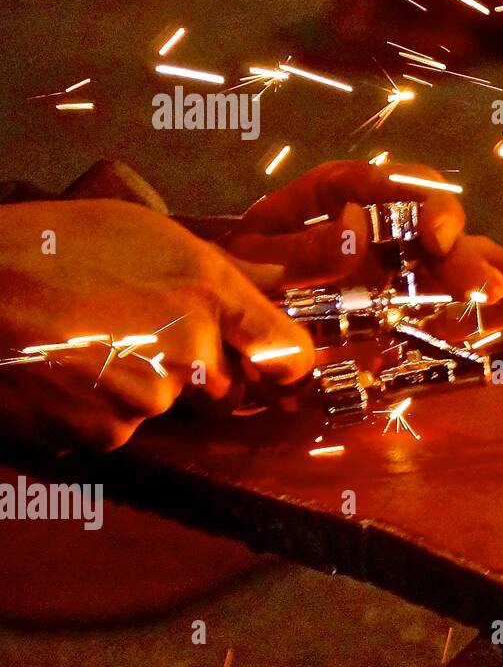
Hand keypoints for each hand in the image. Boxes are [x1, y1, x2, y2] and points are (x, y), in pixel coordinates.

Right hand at [0, 200, 312, 452]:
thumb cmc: (50, 246)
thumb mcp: (146, 230)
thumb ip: (220, 265)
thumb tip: (272, 278)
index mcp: (212, 295)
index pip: (288, 353)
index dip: (284, 365)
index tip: (272, 366)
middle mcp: (193, 354)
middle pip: (225, 389)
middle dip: (198, 375)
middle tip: (143, 340)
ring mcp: (150, 400)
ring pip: (167, 409)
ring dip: (140, 390)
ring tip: (90, 348)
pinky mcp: (107, 436)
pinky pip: (119, 430)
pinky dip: (98, 412)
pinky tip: (65, 375)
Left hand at [223, 161, 502, 336]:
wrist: (215, 326)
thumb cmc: (228, 280)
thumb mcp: (245, 264)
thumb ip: (295, 252)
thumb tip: (354, 232)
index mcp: (328, 201)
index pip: (376, 184)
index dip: (412, 198)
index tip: (434, 232)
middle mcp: (373, 228)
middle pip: (427, 223)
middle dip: (462, 249)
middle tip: (486, 283)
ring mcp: (395, 269)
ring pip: (453, 259)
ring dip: (491, 269)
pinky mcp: (406, 309)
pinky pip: (452, 304)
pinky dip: (487, 308)